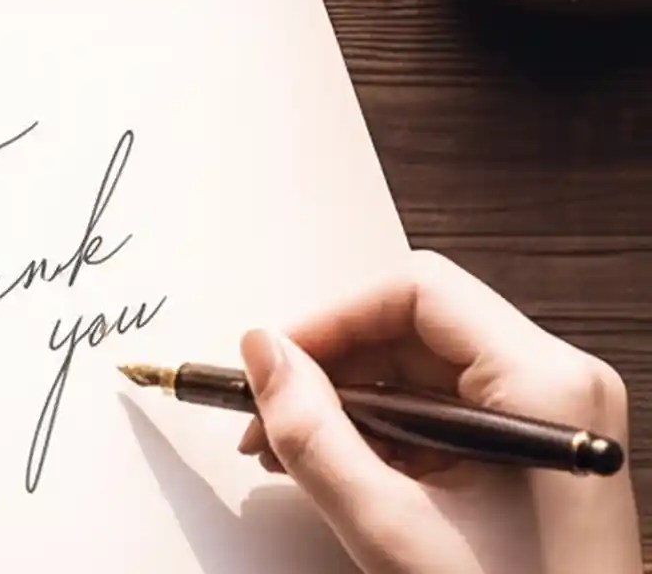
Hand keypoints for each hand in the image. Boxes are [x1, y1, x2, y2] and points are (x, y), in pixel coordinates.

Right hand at [237, 250, 640, 573]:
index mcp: (542, 384)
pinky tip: (340, 468)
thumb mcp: (392, 527)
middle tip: (270, 414)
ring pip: (419, 366)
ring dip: (347, 401)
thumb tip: (265, 356)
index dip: (332, 319)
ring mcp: (545, 413)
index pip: (417, 292)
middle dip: (330, 366)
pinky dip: (380, 431)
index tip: (276, 361)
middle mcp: (555, 384)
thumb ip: (314, 435)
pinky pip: (437, 407)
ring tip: (294, 451)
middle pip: (414, 326)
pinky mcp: (527, 445)